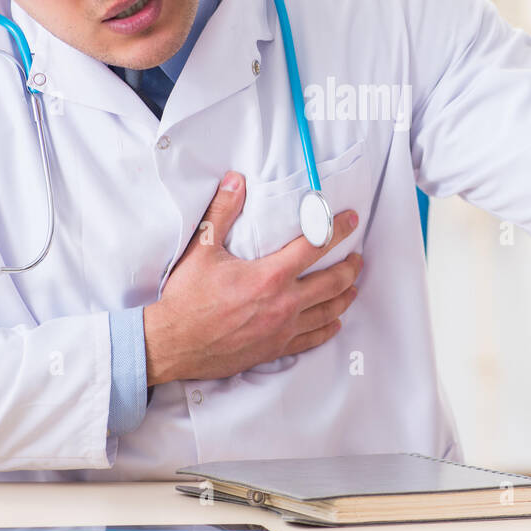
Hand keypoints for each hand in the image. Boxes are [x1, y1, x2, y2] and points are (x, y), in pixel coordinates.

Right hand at [143, 171, 361, 384]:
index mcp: (270, 276)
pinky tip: (334, 322)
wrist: (173, 343)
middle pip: (333, 283)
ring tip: (353, 286)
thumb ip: (222, 212)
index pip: (315, 246)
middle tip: (358, 257)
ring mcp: (282, 330)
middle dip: (350, 266)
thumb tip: (235, 181)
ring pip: (328, 312)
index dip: (337, 230)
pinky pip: (312, 339)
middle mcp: (283, 304)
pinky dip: (328, 328)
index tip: (351, 221)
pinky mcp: (275, 349)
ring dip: (345, 296)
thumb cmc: (186, 298)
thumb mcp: (202, 249)